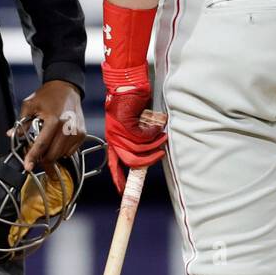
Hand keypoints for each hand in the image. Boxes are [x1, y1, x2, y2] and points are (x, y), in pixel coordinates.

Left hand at [16, 80, 84, 170]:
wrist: (66, 87)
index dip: (33, 157)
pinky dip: (62, 150)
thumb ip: (21, 122)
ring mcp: (76, 131)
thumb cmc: (48, 95)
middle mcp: (67, 127)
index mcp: (54, 119)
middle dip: (42, 158)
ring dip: (52, 154)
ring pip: (61, 155)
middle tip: (35, 153)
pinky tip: (57, 140)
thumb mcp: (30, 105)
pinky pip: (70, 151)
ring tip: (47, 142)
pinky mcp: (82, 134)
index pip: (42, 144)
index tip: (27, 167)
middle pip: (52, 154)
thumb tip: (11, 134)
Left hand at [102, 62, 166, 192]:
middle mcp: (114, 137)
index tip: (122, 191)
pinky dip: (154, 132)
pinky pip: (144, 136)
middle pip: (130, 161)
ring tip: (162, 137)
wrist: (126, 83)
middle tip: (160, 154)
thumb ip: (134, 136)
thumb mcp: (129, 122)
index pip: (113, 163)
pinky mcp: (126, 124)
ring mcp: (119, 131)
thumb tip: (146, 150)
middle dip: (147, 161)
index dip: (118, 178)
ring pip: (139, 149)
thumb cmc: (129, 101)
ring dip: (154, 144)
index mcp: (113, 138)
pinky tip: (158, 125)